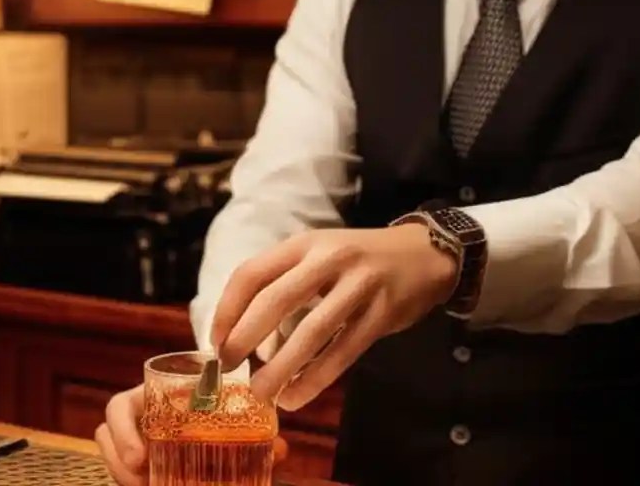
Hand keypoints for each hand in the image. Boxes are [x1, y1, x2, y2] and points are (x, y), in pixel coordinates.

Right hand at [94, 383, 291, 485]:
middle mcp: (137, 420)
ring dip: (124, 477)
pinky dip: (135, 480)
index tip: (140, 458)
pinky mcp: (137, 462)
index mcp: (152, 398)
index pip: (119, 408)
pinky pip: (125, 473)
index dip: (122, 432)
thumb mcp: (230, 413)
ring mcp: (134, 442)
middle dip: (119, 466)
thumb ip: (253, 429)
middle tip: (142, 483)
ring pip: (113, 461)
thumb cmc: (217, 404)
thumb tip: (281, 449)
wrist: (212, 406)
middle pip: (107, 439)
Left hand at [213, 224, 455, 410]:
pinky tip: (297, 396)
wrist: (424, 255)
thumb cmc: (358, 261)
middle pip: (276, 300)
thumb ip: (283, 283)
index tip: (214, 342)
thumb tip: (238, 332)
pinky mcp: (383, 313)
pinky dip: (316, 378)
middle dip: (245, 338)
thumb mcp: (318, 256)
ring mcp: (358, 285)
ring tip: (260, 393)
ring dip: (281, 367)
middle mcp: (328, 259)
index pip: (251, 273)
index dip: (227, 310)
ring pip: (311, 332)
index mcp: (303, 244)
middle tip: (227, 368)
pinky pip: (343, 351)